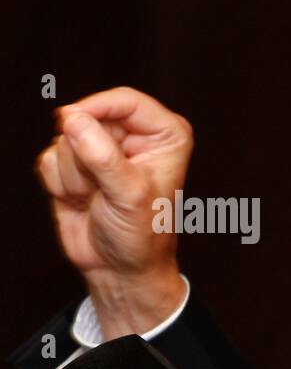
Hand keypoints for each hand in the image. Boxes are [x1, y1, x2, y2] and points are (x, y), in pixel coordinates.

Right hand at [35, 87, 192, 337]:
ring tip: (97, 197)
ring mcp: (101, 148)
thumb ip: (102, 156)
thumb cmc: (141, 236)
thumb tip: (73, 119)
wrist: (120, 268)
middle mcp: (133, 136)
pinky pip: (48, 158)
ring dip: (73, 175)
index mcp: (164, 135)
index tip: (74, 122)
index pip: (126, 100)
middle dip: (85, 155)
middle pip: (88, 117)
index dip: (96, 108)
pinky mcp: (73, 163)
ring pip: (63, 139)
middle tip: (103, 187)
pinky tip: (81, 200)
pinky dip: (58, 183)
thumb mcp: (130, 195)